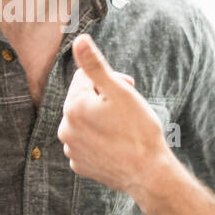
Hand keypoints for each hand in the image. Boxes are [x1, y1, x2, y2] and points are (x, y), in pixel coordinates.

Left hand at [57, 34, 172, 196]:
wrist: (149, 174)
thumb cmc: (138, 130)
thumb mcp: (120, 92)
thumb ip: (95, 66)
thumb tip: (78, 40)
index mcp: (73, 107)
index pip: (85, 78)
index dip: (109, 81)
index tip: (128, 90)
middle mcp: (65, 129)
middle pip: (84, 101)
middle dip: (104, 100)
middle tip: (128, 112)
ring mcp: (71, 150)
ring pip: (86, 122)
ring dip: (101, 120)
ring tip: (123, 131)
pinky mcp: (80, 165)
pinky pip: (87, 143)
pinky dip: (100, 141)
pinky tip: (117, 146)